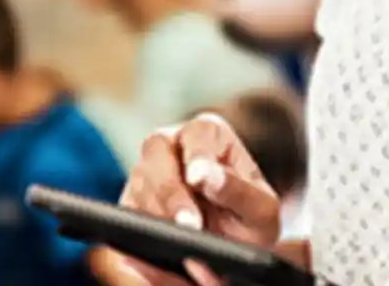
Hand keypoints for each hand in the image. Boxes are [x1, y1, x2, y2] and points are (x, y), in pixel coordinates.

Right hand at [109, 113, 281, 284]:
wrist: (233, 248)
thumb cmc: (250, 219)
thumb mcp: (260, 209)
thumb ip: (239, 190)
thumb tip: (206, 176)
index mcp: (207, 135)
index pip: (198, 133)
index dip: (197, 155)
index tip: (198, 179)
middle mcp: (171, 147)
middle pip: (156, 155)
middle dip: (171, 193)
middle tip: (189, 225)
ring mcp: (146, 175)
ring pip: (139, 187)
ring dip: (159, 217)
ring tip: (183, 245)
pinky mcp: (132, 206)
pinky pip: (128, 218)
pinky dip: (145, 237)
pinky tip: (166, 254)